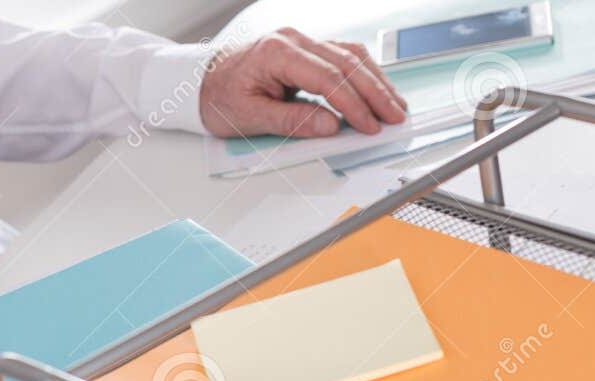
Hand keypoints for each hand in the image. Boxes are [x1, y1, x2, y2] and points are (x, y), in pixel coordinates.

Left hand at [199, 31, 406, 139]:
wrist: (200, 82)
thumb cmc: (219, 98)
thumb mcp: (250, 117)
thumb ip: (292, 121)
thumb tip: (331, 127)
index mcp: (277, 52)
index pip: (328, 77)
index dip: (353, 104)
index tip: (370, 125)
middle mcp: (293, 40)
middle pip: (346, 63)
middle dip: (374, 92)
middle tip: (395, 116)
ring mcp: (300, 41)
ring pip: (350, 56)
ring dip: (375, 81)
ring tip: (395, 105)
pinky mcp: (305, 50)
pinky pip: (342, 57)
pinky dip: (363, 74)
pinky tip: (377, 89)